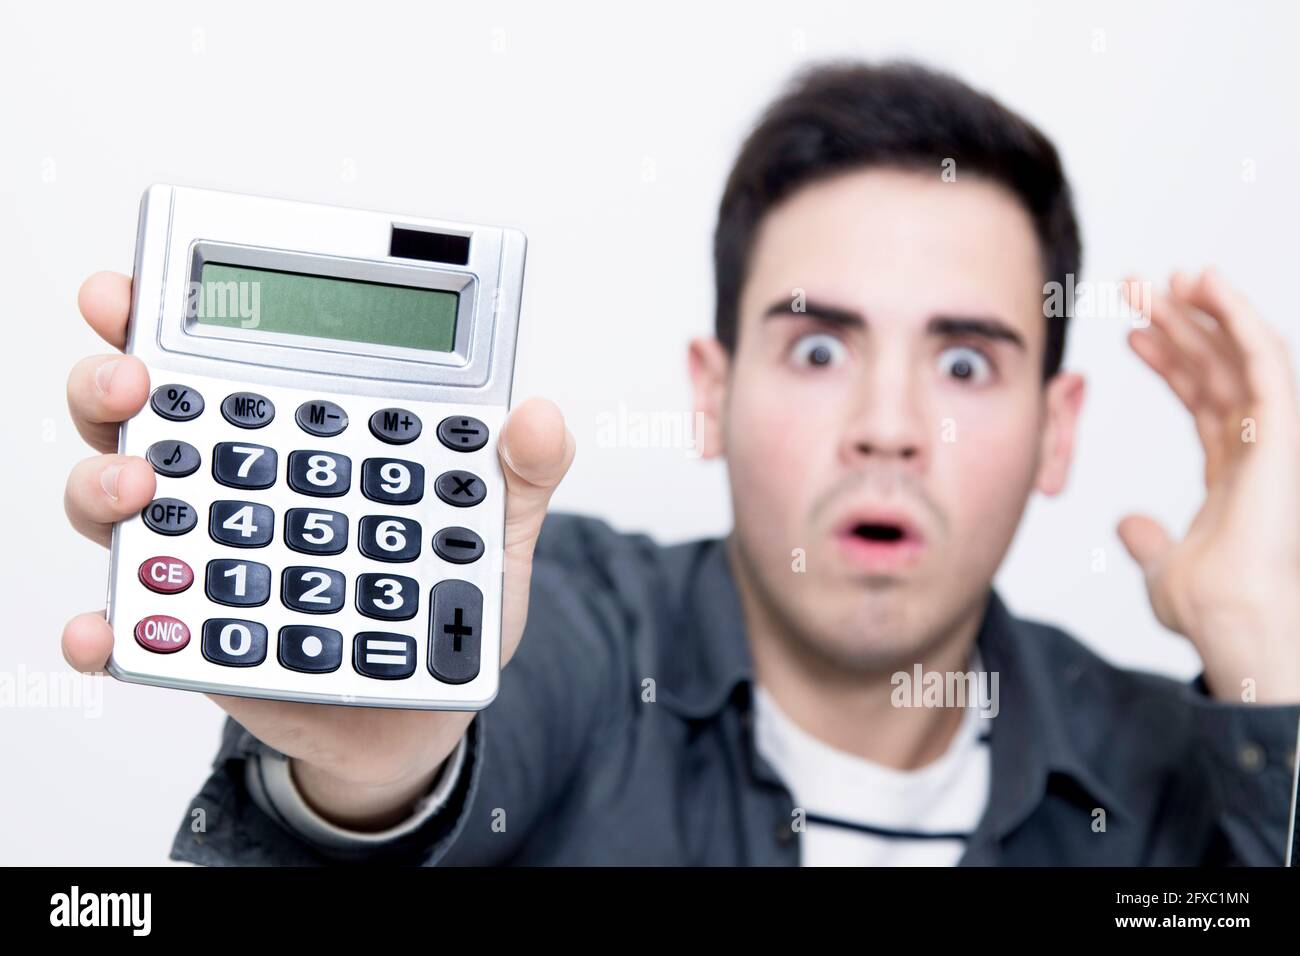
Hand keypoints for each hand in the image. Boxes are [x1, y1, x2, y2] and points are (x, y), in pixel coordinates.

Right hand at [62, 271, 575, 825]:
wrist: (427, 704)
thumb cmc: (445, 599)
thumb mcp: (493, 526)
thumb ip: (519, 470)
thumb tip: (537, 415)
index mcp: (298, 436)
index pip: (224, 359)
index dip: (164, 314)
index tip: (130, 286)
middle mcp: (234, 486)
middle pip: (143, 417)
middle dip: (112, 384)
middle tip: (132, 380)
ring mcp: (208, 560)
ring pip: (120, 508)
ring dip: (102, 487)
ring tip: (135, 489)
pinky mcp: (200, 641)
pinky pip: (135, 634)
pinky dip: (105, 631)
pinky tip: (98, 631)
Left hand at [1119, 268, 1299, 702]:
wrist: (1233, 625)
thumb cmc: (1210, 608)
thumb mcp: (1164, 566)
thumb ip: (1150, 540)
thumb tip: (1130, 524)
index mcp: (1236, 473)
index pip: (1203, 400)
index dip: (1171, 361)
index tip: (1132, 332)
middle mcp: (1259, 450)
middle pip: (1219, 369)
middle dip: (1180, 325)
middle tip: (1136, 289)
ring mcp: (1275, 440)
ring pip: (1239, 356)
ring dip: (1205, 311)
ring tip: (1164, 277)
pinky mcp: (1284, 435)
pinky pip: (1265, 361)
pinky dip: (1239, 317)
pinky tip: (1207, 283)